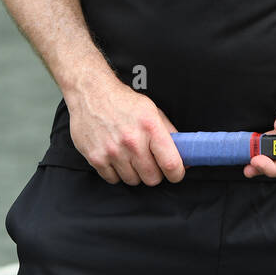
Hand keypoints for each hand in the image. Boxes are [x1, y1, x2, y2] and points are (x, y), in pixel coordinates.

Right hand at [67, 74, 183, 185]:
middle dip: (154, 173)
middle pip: (152, 178)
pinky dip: (116, 173)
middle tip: (150, 163)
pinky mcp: (96, 158)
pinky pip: (113, 180)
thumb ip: (169, 134)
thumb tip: (184, 156)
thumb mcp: (152, 111)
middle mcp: (132, 141)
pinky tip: (116, 158)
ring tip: (130, 157)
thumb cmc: (123, 102)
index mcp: (150, 127)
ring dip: (134, 173)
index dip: (177, 174)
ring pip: (133, 181)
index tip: (176, 174)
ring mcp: (112, 151)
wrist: (90, 93)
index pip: (170, 163)